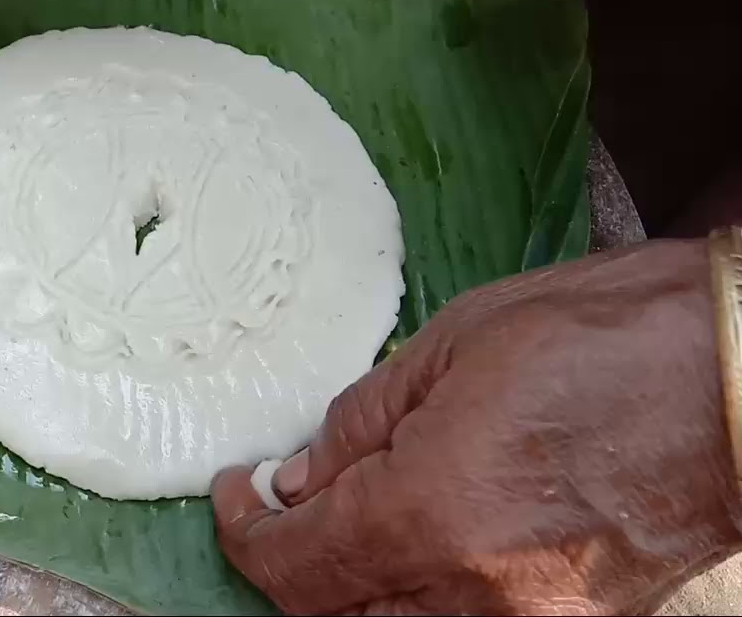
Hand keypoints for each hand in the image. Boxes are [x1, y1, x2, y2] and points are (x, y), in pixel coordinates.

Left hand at [213, 240, 741, 614]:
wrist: (736, 377)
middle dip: (289, 564)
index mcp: (427, 516)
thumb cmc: (605, 340)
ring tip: (347, 521)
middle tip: (284, 504)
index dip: (244, 530)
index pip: (292, 563)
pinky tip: (418, 542)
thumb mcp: (453, 349)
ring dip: (349, 586)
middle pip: (329, 613)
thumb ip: (360, 424)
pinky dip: (417, 595)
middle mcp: (471, 593)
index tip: (238, 491)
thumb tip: (306, 474)